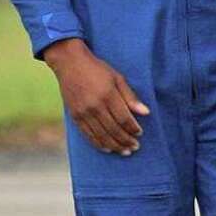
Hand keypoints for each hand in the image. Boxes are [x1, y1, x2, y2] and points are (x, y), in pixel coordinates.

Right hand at [43, 39, 148, 155]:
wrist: (70, 64)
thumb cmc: (97, 69)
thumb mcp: (117, 78)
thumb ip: (130, 96)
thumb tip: (146, 113)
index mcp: (108, 94)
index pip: (123, 118)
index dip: (133, 128)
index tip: (140, 133)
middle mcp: (95, 106)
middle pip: (113, 129)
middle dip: (126, 140)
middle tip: (135, 147)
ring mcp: (84, 112)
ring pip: (101, 135)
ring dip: (115, 146)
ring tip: (125, 151)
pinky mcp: (75, 116)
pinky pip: (88, 135)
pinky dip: (99, 144)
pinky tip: (108, 149)